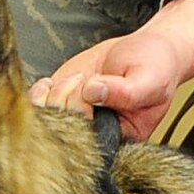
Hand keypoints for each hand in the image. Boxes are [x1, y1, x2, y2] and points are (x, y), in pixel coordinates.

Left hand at [29, 29, 183, 140]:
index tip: (92, 92)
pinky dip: (40, 90)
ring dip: (57, 92)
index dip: (83, 117)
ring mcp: (75, 118)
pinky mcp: (62, 102)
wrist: (147, 49)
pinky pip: (38, 105)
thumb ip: (127, 92)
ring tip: (80, 79)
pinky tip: (55, 82)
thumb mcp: (150, 80)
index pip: (90, 144)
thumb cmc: (156, 68)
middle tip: (90, 81)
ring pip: (47, 118)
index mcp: (120, 140)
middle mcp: (94, 133)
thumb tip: (93, 92)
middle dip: (70, 100)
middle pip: (64, 130)